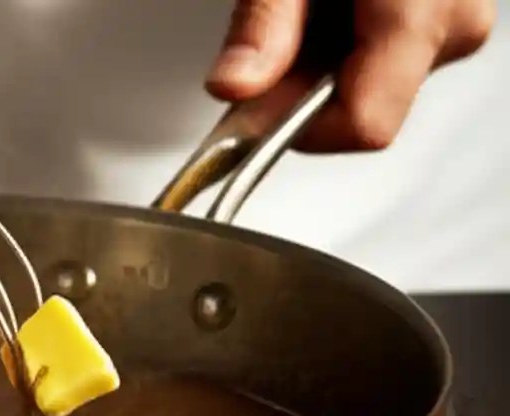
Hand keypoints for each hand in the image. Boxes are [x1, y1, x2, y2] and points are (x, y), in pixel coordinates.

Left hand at [206, 0, 495, 151]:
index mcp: (423, 13)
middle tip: (270, 34)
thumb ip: (265, 24)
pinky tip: (331, 3)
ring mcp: (459, 22)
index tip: (250, 108)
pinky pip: (387, 56)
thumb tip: (234, 87)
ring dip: (322, 62)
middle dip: (303, 88)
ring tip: (307, 2)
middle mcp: (455, 26)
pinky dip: (345, 41)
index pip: (364, 123)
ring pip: (372, 85)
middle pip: (363, 106)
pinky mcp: (448, 17)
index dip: (297, 127)